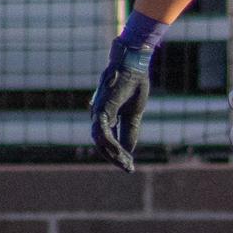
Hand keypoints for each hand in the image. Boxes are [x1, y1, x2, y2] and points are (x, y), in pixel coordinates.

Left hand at [89, 37, 151, 172]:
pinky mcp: (102, 108)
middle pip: (101, 143)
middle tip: (128, 167)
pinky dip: (110, 143)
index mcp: (106, 115)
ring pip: (100, 140)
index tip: (129, 165)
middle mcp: (98, 115)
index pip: (107, 139)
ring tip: (126, 163)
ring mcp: (98, 112)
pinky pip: (102, 132)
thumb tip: (128, 151)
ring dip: (112, 154)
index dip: (117, 153)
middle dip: (114, 157)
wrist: (133, 65)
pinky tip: (121, 152)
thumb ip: (130, 131)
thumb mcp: (135, 113)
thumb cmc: (134, 84)